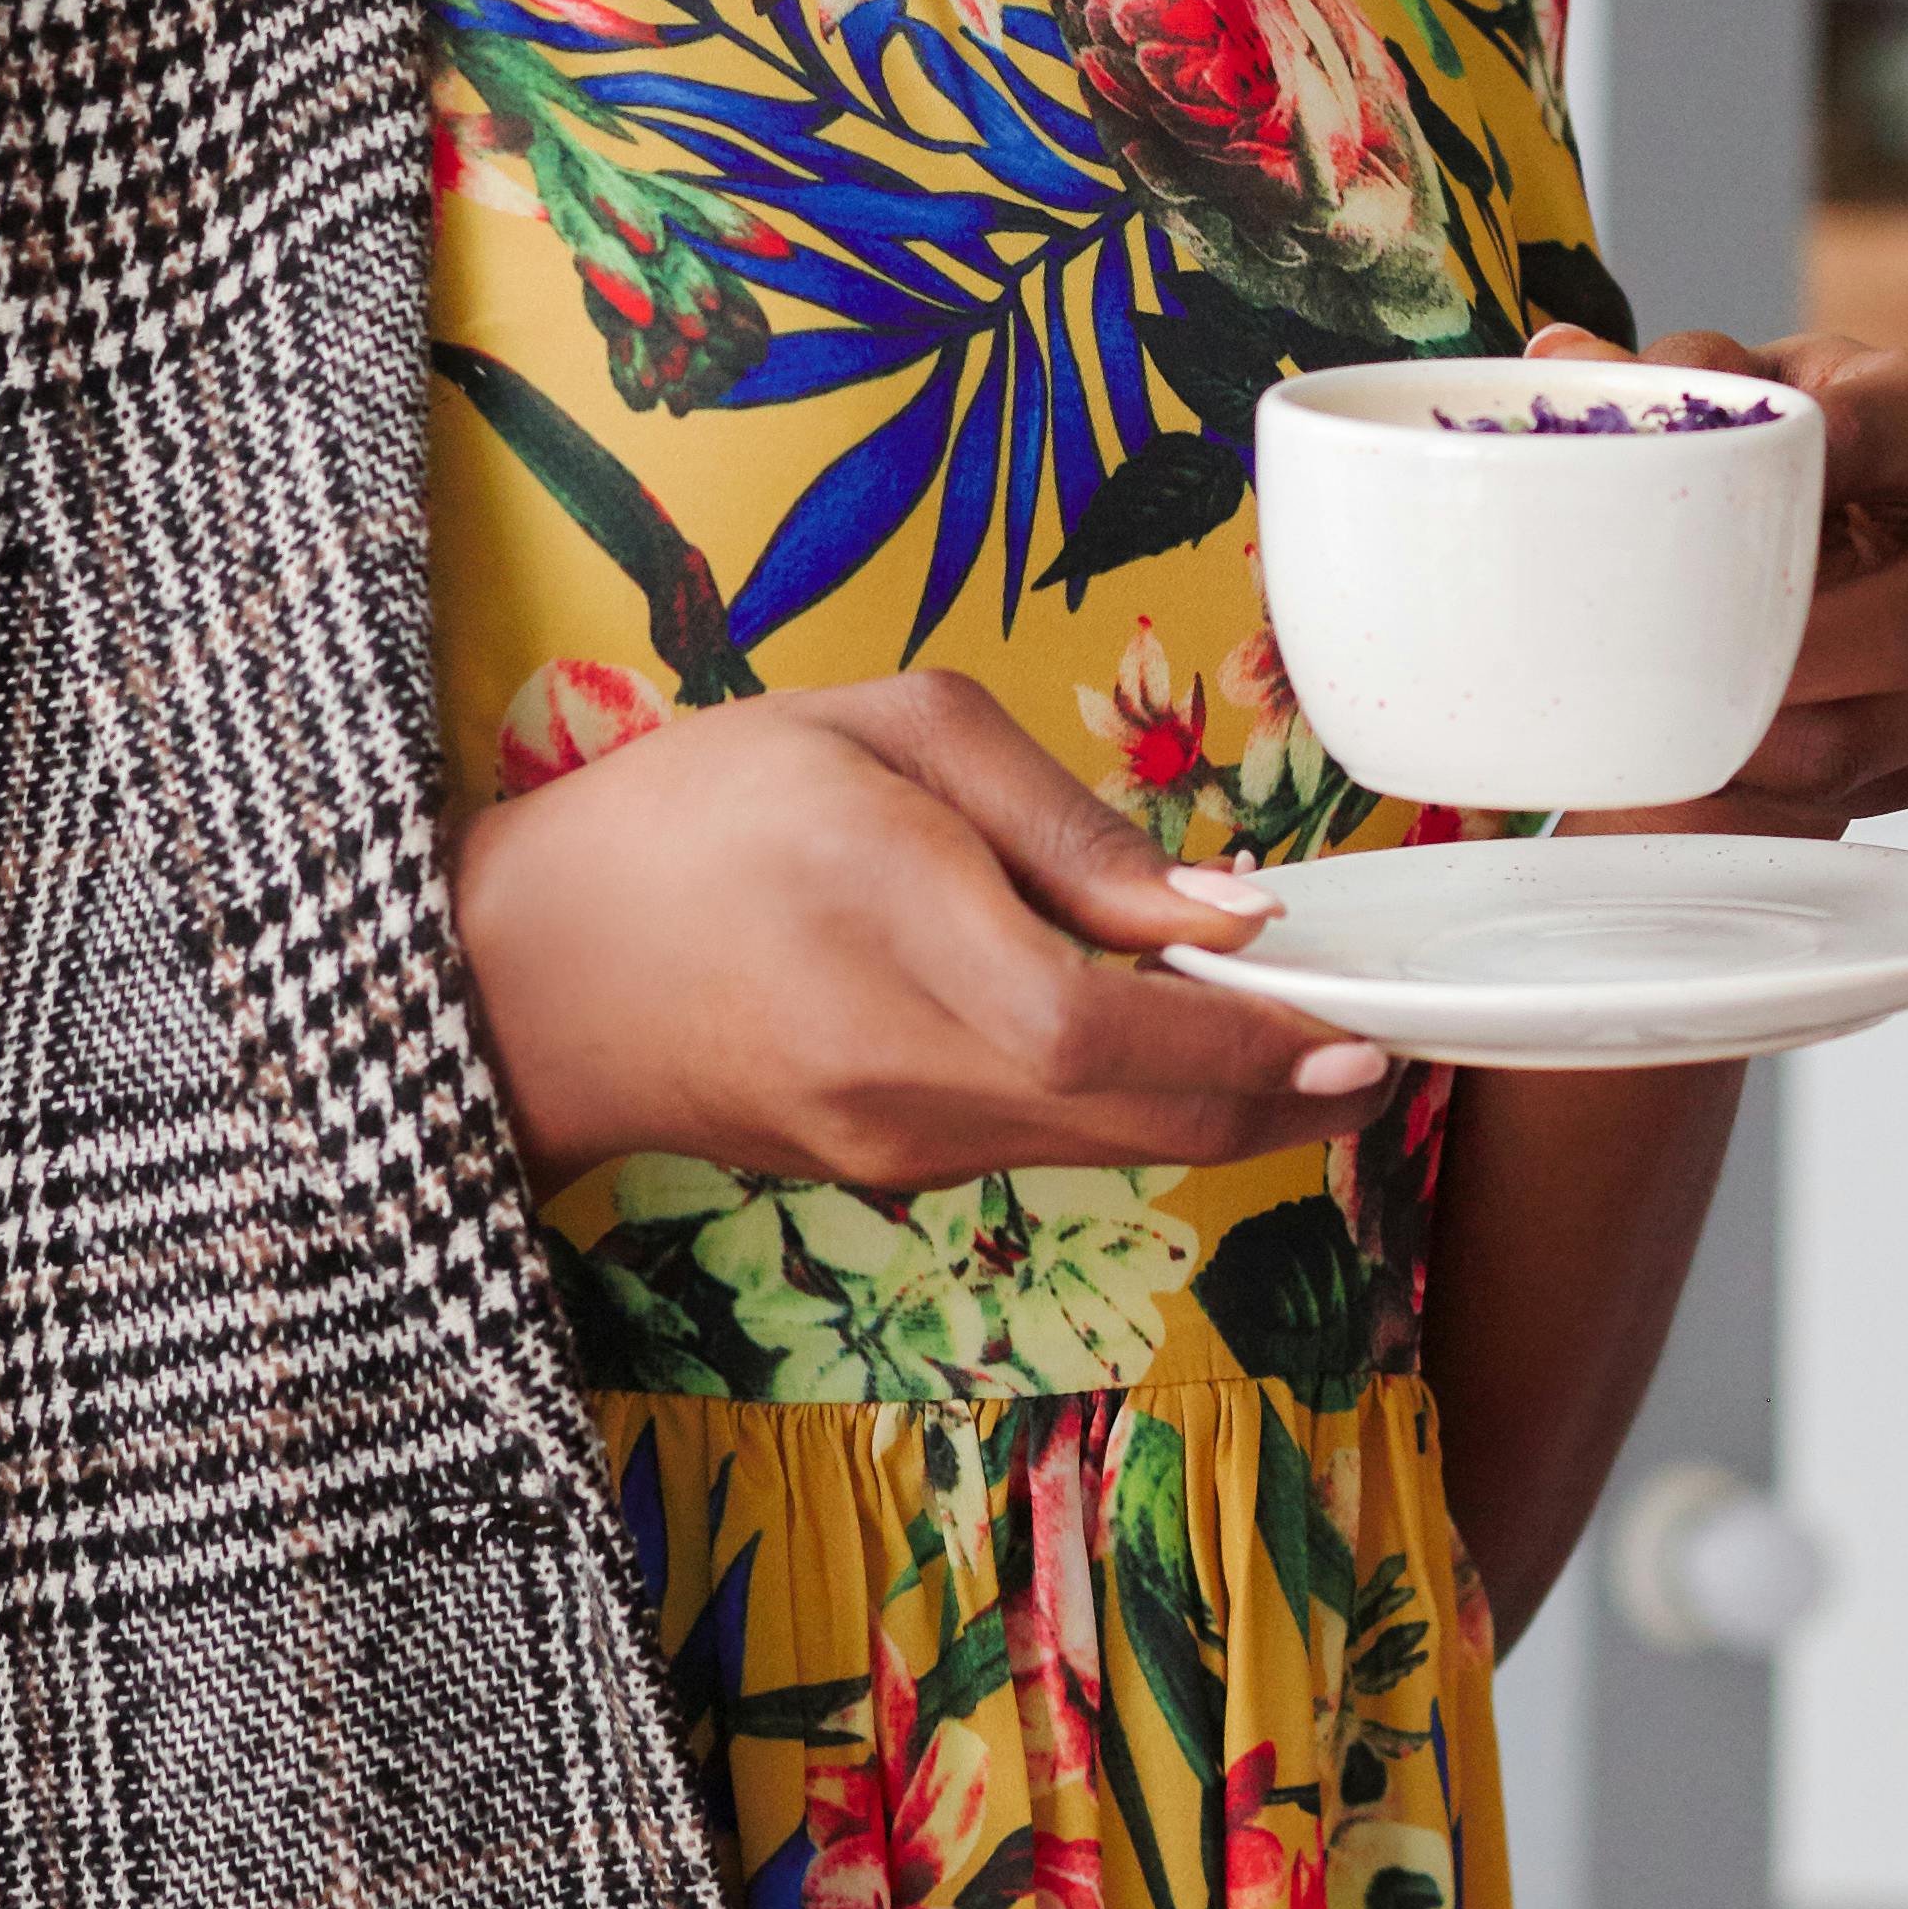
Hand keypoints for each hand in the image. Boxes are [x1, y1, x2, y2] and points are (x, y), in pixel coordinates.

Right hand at [450, 669, 1388, 1192]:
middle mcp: (905, 1071)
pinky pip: (1039, 1143)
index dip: (1248, 1045)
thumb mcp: (882, 735)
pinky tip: (1162, 1050)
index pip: (1111, 1029)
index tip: (1359, 1028)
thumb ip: (1058, 823)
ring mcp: (892, 1146)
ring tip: (1300, 1041)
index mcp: (898, 932)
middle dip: (1278, 1095)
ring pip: (1101, 1142)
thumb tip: (1220, 911)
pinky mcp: (881, 1173)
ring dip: (1214, 1104)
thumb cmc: (699, 814)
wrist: (529, 973)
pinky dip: (1123, 1105)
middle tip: (1378, 1052)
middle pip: (1136, 1115)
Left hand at [1527, 319, 1907, 832]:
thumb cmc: (1809, 441)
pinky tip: (1673, 800)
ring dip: (1752, 758)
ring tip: (1648, 749)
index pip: (1882, 436)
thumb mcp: (1759, 382)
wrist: (1878, 525)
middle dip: (1785, 664)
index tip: (1719, 501)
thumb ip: (1674, 375)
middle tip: (1676, 670)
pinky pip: (1846, 802)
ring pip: (1872, 742)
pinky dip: (1748, 812)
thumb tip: (1561, 360)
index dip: (1802, 470)